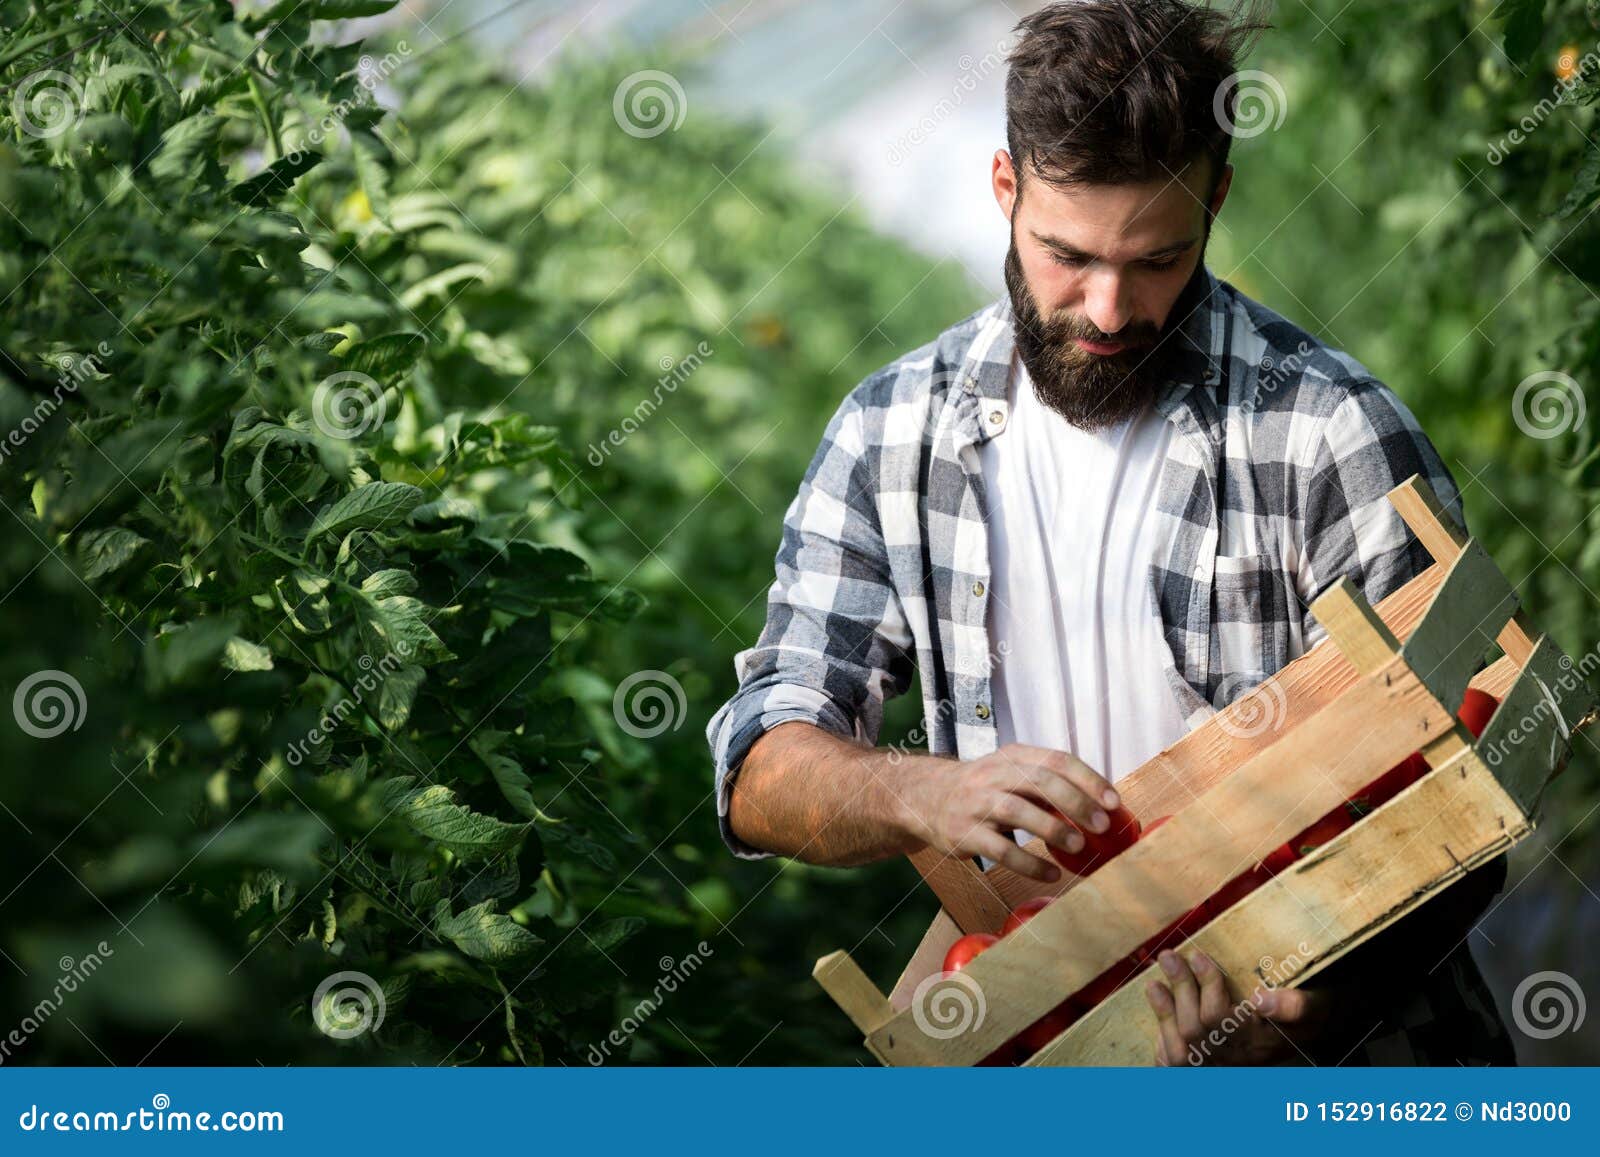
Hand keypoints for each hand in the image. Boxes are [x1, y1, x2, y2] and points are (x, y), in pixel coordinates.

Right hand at [897, 744, 1119, 881]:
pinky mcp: (964, 834)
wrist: (926, 798)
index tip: (1113, 802)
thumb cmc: (983, 789)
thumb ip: (1047, 786)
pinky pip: (1000, 849)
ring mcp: (976, 803)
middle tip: (1102, 825)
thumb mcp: (1010, 774)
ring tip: (1079, 847)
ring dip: (1052, 829)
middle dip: (1076, 803)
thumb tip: (1100, 809)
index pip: (1055, 759)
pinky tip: (1050, 873)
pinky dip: (1029, 863)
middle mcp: (992, 775)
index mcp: (1012, 757)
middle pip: (1039, 781)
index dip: (1087, 779)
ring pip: (1017, 811)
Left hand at [1144, 949, 1331, 1065]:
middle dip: (1179, 989)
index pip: (1219, 1018)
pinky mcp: (1214, 1075)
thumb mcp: (1317, 1007)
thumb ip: (1296, 1006)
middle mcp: (1240, 1063)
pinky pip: (1178, 1073)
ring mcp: (1225, 1072)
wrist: (1318, 1037)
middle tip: (1168, 955)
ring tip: (1153, 984)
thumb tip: (1261, 1001)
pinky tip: (1160, 1026)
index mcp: (1262, 1045)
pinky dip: (1164, 1050)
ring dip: (1164, 1016)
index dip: (1205, 984)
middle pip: (1195, 1031)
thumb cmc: (1316, 1015)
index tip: (1197, 954)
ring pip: (1181, 1054)